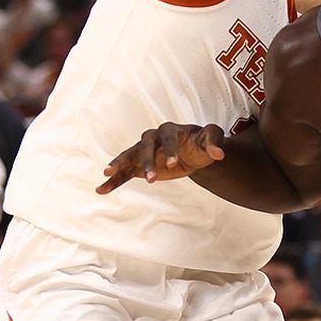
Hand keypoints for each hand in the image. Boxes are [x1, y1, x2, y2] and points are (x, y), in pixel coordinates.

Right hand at [97, 122, 225, 192]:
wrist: (194, 152)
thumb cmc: (202, 142)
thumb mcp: (212, 138)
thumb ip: (215, 142)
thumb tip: (219, 154)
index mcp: (169, 130)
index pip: (167, 139)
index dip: (169, 151)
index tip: (173, 165)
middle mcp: (152, 138)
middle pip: (145, 147)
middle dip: (147, 162)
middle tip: (151, 179)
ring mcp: (143, 151)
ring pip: (129, 157)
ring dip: (120, 166)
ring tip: (106, 174)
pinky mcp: (139, 165)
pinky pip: (124, 172)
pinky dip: (114, 181)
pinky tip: (101, 190)